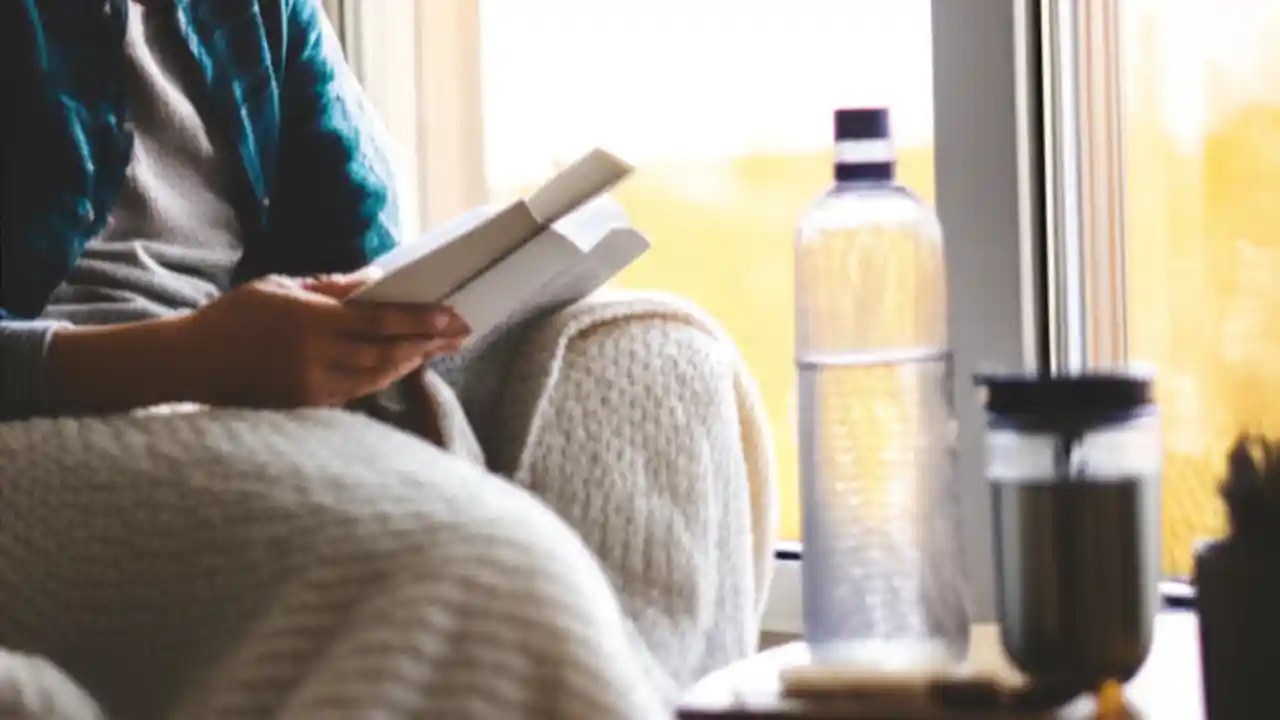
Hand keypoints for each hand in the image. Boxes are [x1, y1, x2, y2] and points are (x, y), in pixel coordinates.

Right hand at [179, 272, 469, 407]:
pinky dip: (384, 377)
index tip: (452, 316)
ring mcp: (313, 386)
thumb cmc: (235, 317)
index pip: (380, 320)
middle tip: (461, 334)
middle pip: (388, 352)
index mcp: (311, 320)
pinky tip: (402, 367)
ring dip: (412, 361)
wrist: (191, 364)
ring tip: (439, 348)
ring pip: (378, 375)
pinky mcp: (307, 406)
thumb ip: (330, 288)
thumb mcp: (281, 287)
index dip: (420, 319)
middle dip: (428, 342)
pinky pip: (358, 392)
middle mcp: (317, 356)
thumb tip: (375, 281)